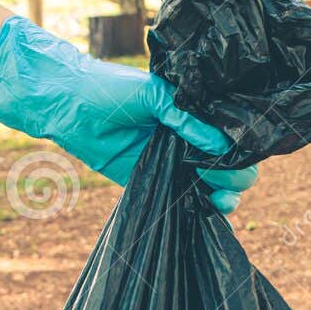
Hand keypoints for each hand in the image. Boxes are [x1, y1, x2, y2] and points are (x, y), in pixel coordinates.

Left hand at [0, 17, 258, 213]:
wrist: (69, 106)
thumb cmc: (110, 90)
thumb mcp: (153, 95)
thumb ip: (186, 119)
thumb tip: (222, 146)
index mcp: (195, 115)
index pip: (234, 136)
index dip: (241, 150)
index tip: (228, 157)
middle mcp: (191, 140)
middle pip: (233, 166)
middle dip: (235, 176)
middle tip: (212, 176)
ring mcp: (177, 163)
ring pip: (217, 187)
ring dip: (227, 197)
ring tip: (218, 200)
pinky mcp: (157, 183)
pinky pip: (187, 202)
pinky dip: (205, 213)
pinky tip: (216, 219)